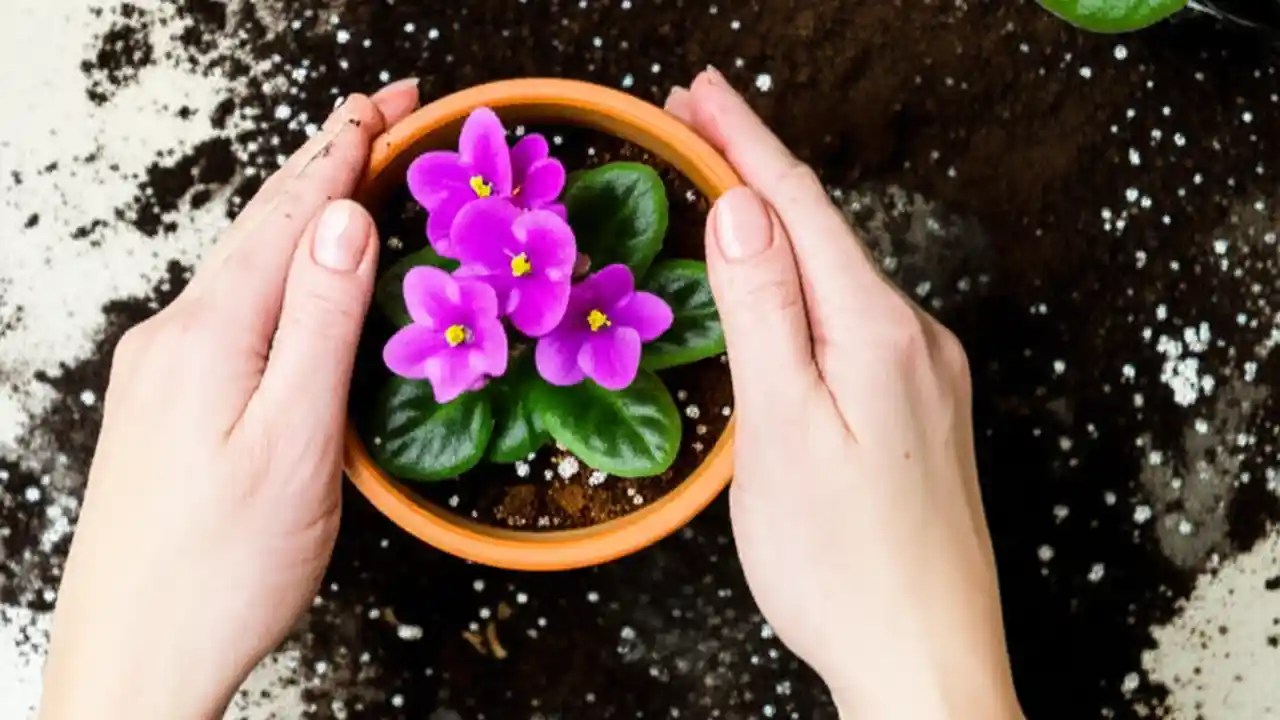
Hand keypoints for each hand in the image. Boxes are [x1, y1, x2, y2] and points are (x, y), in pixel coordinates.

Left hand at [39, 79, 419, 719]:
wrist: (135, 656)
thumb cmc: (223, 568)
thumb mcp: (296, 441)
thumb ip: (321, 324)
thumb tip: (347, 218)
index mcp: (212, 333)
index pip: (293, 212)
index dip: (348, 147)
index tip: (393, 102)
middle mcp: (176, 335)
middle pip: (264, 224)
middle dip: (329, 159)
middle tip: (385, 113)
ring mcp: (163, 367)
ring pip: (246, 261)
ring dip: (305, 208)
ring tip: (353, 169)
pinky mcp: (166, 399)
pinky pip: (232, 303)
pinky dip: (280, 263)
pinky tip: (298, 269)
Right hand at [667, 70, 1022, 718]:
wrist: (925, 663)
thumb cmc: (844, 566)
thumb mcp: (782, 430)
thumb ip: (765, 313)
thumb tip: (742, 211)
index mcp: (879, 333)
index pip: (800, 207)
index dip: (745, 140)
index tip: (699, 90)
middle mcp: (916, 341)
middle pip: (825, 232)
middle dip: (757, 171)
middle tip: (697, 121)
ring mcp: (926, 378)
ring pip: (841, 278)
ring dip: (780, 231)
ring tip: (726, 193)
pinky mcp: (921, 414)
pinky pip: (856, 324)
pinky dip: (808, 290)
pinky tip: (783, 294)